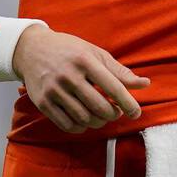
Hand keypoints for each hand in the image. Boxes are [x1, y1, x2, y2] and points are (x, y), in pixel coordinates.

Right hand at [13, 24, 150, 133]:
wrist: (31, 49)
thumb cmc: (69, 50)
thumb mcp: (95, 53)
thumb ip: (119, 71)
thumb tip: (145, 84)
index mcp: (85, 60)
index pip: (113, 87)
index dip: (128, 103)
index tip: (136, 113)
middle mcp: (68, 76)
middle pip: (99, 106)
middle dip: (113, 114)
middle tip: (116, 112)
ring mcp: (54, 90)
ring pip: (84, 118)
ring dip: (98, 122)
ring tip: (102, 115)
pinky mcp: (43, 102)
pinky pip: (67, 124)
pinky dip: (80, 127)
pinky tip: (85, 119)